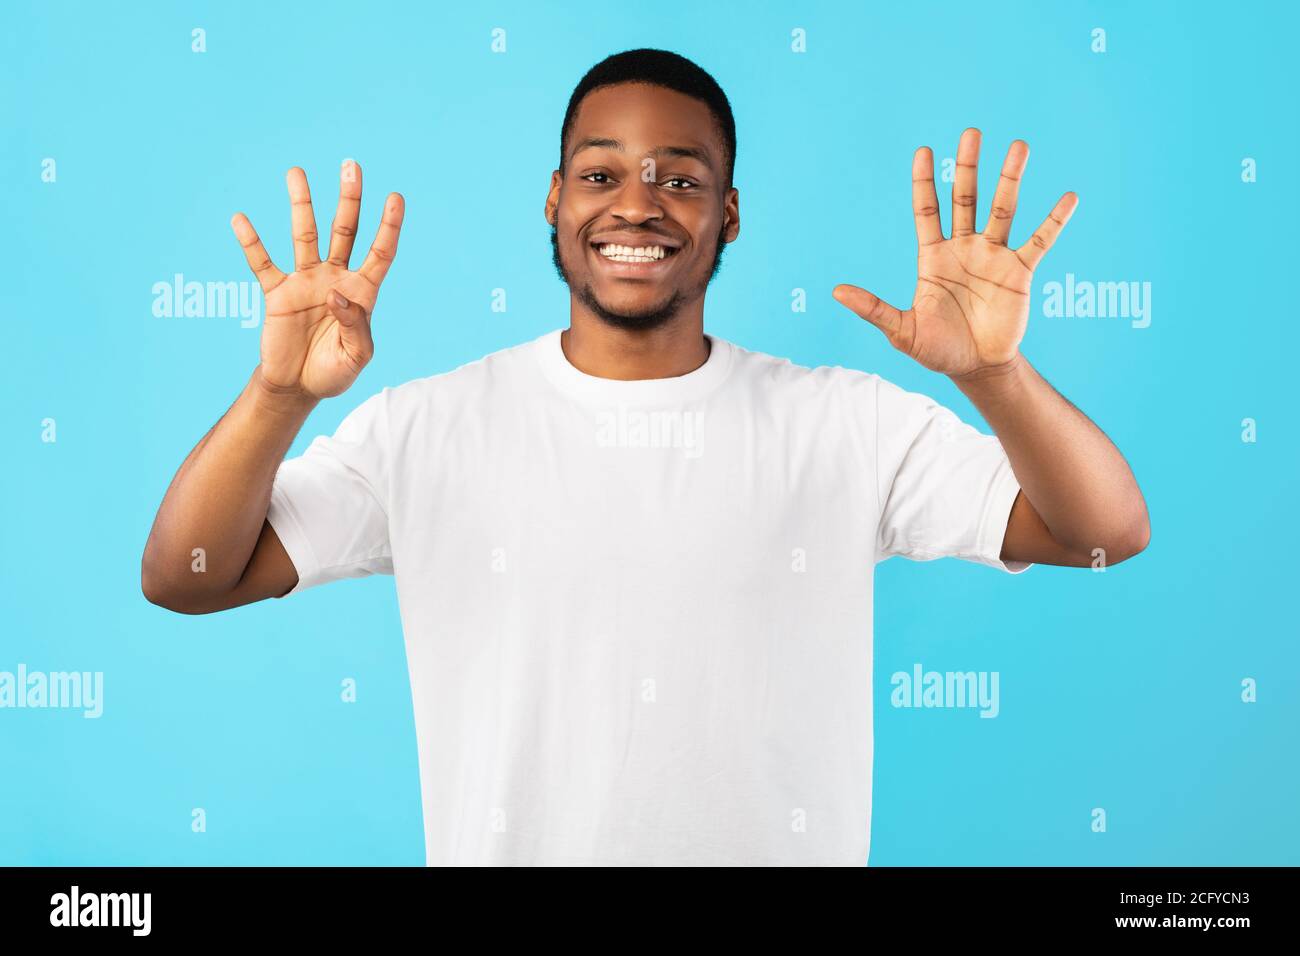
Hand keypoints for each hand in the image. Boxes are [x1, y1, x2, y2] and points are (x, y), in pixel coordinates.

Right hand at [232, 162, 404, 399]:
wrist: (298, 387)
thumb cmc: (334, 372)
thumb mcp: (357, 356)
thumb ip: (356, 326)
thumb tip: (336, 295)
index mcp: (362, 292)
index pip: (380, 251)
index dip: (389, 226)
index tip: (396, 196)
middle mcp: (335, 278)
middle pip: (344, 230)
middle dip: (349, 199)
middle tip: (351, 165)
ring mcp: (305, 281)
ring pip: (304, 235)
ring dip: (301, 204)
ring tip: (296, 172)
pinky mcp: (277, 292)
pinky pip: (262, 263)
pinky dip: (251, 243)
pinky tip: (240, 219)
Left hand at [833, 129, 1075, 378]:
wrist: (976, 369)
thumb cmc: (938, 349)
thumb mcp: (902, 330)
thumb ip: (873, 308)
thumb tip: (836, 292)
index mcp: (933, 257)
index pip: (927, 210)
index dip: (924, 182)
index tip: (923, 151)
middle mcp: (964, 249)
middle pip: (966, 198)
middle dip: (967, 167)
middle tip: (971, 133)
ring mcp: (993, 257)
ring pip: (1003, 209)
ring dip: (1010, 179)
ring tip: (1019, 146)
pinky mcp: (1019, 272)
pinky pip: (1039, 241)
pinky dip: (1054, 221)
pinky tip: (1069, 197)